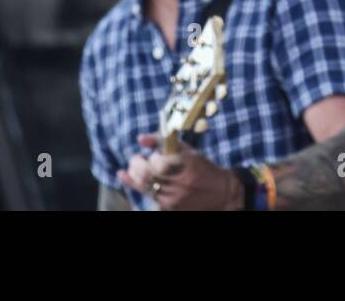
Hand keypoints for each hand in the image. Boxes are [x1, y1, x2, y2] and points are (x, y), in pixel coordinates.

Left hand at [118, 133, 240, 210]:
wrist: (220, 193)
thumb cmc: (203, 168)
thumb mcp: (189, 151)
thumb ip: (164, 142)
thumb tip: (140, 138)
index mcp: (187, 164)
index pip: (159, 162)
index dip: (153, 158)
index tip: (154, 155)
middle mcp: (180, 181)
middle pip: (147, 175)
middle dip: (136, 165)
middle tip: (136, 159)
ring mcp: (174, 196)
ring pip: (144, 185)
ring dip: (134, 174)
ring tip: (133, 168)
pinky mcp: (169, 206)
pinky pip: (147, 195)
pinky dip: (133, 184)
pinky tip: (124, 176)